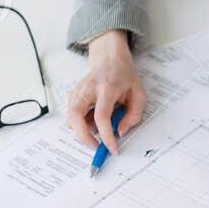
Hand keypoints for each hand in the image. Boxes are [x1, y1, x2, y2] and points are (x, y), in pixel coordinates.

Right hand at [67, 30, 147, 151]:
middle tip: (96, 146)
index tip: (112, 148)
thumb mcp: (138, 94)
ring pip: (71, 118)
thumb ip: (133, 115)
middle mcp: (88, 89)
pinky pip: (72, 116)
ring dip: (82, 130)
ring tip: (98, 128)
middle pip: (76, 117)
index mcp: (107, 87)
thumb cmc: (124, 76)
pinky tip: (92, 121)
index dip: (106, 135)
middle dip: (84, 137)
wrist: (109, 59)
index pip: (101, 115)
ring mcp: (77, 92)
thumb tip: (121, 132)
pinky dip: (80, 124)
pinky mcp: (72, 96)